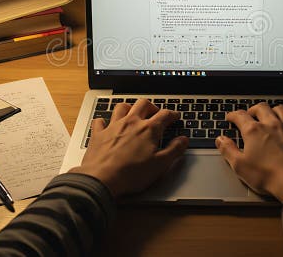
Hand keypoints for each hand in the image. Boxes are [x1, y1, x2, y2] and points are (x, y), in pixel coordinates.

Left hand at [69, 99, 187, 197]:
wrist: (102, 179)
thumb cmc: (131, 174)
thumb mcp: (160, 164)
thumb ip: (174, 150)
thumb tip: (183, 140)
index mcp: (148, 130)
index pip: (165, 115)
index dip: (172, 114)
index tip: (175, 116)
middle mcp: (131, 123)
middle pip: (143, 104)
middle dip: (152, 106)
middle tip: (155, 113)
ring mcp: (113, 126)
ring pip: (122, 107)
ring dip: (129, 107)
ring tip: (133, 113)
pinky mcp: (98, 134)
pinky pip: (100, 120)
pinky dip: (104, 121)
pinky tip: (105, 124)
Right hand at [215, 103, 282, 201]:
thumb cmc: (267, 176)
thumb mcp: (240, 166)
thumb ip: (228, 150)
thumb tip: (220, 140)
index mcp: (254, 131)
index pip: (240, 116)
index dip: (233, 115)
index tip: (231, 117)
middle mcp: (272, 124)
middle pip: (261, 108)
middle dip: (253, 109)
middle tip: (250, 115)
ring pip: (281, 109)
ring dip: (274, 110)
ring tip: (270, 115)